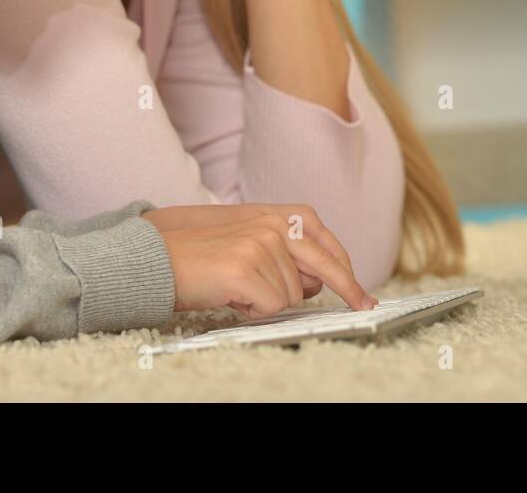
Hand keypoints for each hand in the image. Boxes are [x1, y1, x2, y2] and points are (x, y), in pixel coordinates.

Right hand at [142, 204, 377, 316]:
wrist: (162, 259)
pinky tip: (233, 297)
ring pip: (292, 296)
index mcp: (276, 217)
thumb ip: (285, 255)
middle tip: (365, 307)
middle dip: (348, 290)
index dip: (345, 271)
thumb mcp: (251, 245)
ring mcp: (261, 246)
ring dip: (268, 301)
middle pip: (324, 267)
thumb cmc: (206, 259)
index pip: (324, 244)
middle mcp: (272, 227)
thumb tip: (317, 283)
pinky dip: (254, 310)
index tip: (361, 294)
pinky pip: (271, 306)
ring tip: (239, 289)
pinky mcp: (246, 270)